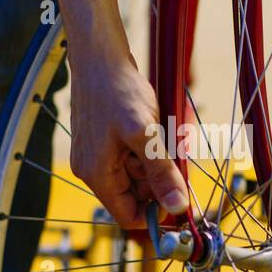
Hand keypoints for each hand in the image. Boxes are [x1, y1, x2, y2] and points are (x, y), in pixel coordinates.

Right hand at [68, 51, 189, 230]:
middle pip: (135, 195)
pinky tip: (148, 126)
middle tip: (166, 150)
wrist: (100, 56)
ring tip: (155, 132)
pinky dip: (147, 147)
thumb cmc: (117, 90)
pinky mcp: (104, 142)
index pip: (128, 216)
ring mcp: (97, 156)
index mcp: (97, 175)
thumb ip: (161, 173)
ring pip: (137, 175)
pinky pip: (132, 156)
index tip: (178, 193)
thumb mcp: (145, 134)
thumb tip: (178, 207)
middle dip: (156, 178)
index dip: (155, 211)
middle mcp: (92, 170)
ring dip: (154, 160)